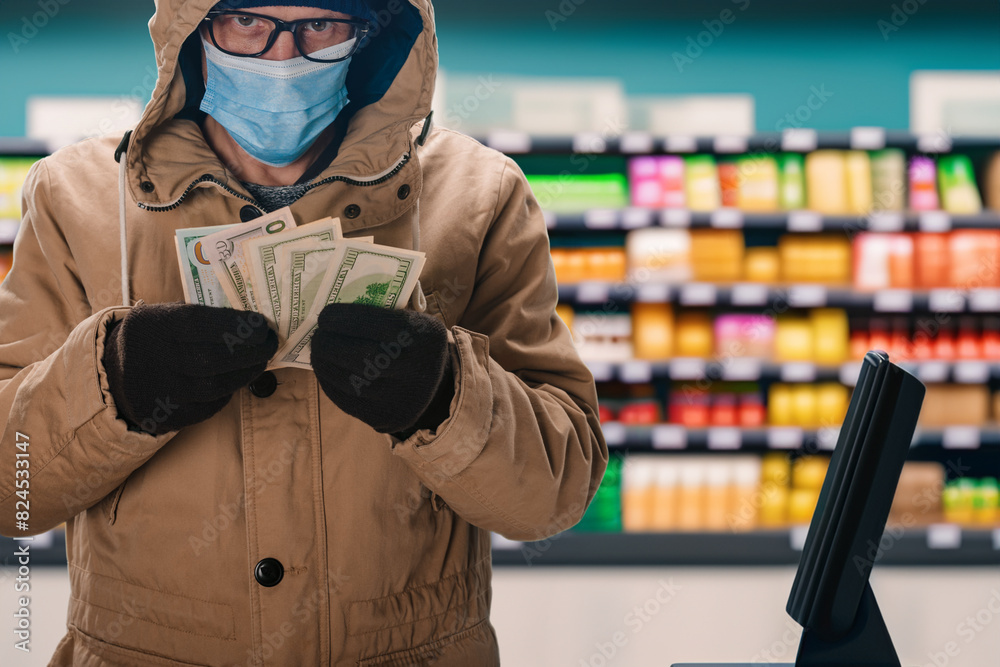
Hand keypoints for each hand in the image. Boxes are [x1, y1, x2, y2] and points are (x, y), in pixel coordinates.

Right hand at [102, 303, 277, 434]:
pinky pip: (207, 407)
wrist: (111, 374)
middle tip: (271, 344)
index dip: (237, 325)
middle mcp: (153, 361)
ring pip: (214, 386)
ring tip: (260, 361)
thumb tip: (250, 324)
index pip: (200, 323)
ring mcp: (158, 392)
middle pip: (212, 359)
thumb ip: (198, 319)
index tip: (263, 326)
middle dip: (250, 352)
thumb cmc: (151, 339)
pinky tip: (237, 381)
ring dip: (245, 374)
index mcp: (153, 327)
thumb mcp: (162, 317)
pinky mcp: (165, 417)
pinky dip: (227, 394)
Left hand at [311, 303, 452, 435]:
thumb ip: (384, 312)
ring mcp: (399, 397)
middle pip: (358, 355)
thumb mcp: (415, 321)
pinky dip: (330, 384)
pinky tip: (325, 371)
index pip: (373, 323)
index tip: (324, 316)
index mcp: (422, 335)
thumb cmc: (414, 345)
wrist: (436, 387)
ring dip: (324, 364)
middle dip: (328, 343)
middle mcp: (413, 367)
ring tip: (318, 353)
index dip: (342, 318)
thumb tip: (335, 310)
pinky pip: (347, 401)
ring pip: (348, 380)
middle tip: (317, 337)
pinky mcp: (386, 417)